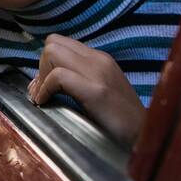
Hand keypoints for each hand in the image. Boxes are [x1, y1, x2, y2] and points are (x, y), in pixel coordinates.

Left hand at [27, 34, 145, 148]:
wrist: (145, 138)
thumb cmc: (119, 123)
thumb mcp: (96, 94)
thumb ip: (72, 82)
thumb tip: (35, 85)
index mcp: (100, 59)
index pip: (60, 42)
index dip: (45, 63)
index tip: (43, 86)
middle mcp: (99, 60)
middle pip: (52, 43)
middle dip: (40, 67)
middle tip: (42, 92)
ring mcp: (99, 73)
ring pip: (52, 52)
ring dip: (41, 76)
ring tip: (44, 98)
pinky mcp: (96, 91)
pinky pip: (58, 76)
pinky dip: (45, 89)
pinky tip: (46, 104)